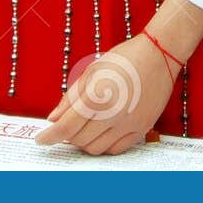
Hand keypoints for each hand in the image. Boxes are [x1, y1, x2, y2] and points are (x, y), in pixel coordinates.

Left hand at [35, 34, 174, 155]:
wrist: (161, 54)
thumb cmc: (125, 57)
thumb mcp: (92, 71)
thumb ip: (71, 97)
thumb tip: (53, 119)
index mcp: (98, 96)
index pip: (65, 127)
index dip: (49, 137)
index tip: (40, 139)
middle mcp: (114, 114)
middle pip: (79, 140)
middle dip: (66, 137)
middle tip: (65, 126)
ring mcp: (129, 123)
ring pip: (96, 149)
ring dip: (84, 142)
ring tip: (84, 129)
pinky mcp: (142, 128)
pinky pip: (116, 149)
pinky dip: (104, 145)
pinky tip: (101, 133)